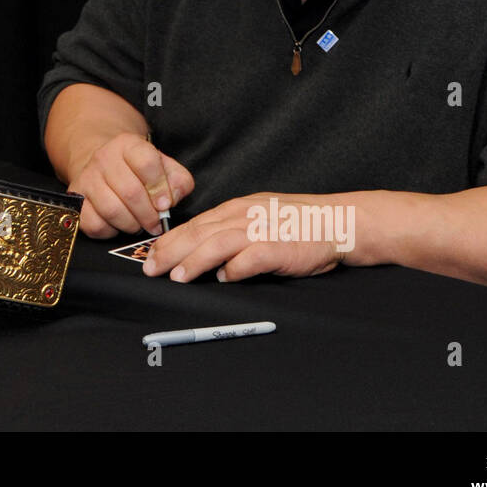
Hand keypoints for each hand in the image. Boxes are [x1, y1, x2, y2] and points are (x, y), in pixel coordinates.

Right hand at [66, 133, 193, 237]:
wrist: (103, 165)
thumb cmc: (138, 170)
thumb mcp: (163, 166)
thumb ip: (178, 181)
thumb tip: (171, 200)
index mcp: (128, 145)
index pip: (147, 163)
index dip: (160, 188)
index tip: (165, 204)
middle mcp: (103, 158)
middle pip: (130, 192)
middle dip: (148, 215)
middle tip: (156, 223)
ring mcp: (87, 179)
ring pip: (112, 210)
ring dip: (131, 224)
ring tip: (139, 224)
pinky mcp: (76, 199)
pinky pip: (94, 224)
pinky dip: (110, 231)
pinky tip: (118, 224)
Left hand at [143, 192, 353, 282]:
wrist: (336, 221)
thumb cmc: (295, 223)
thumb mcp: (256, 215)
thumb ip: (228, 228)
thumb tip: (199, 249)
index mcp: (236, 208)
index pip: (195, 224)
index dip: (170, 240)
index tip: (150, 255)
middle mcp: (245, 216)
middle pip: (200, 232)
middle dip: (171, 251)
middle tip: (151, 269)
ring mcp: (262, 231)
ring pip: (219, 243)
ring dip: (195, 260)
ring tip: (177, 277)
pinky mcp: (280, 248)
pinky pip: (252, 258)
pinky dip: (235, 269)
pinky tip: (223, 278)